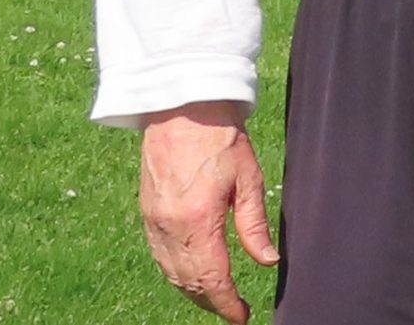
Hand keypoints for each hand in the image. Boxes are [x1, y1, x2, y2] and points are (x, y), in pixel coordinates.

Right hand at [138, 102, 277, 323]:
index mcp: (197, 220)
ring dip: (193, 290)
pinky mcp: (146, 213)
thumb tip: (267, 262)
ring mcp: (152, 221)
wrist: (184, 109)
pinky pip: (159, 256)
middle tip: (234, 310)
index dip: (227, 303)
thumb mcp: (249, 180)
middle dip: (211, 301)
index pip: (212, 278)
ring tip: (218, 297)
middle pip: (188, 282)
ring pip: (170, 273)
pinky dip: (177, 272)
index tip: (242, 317)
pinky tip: (193, 274)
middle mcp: (168, 227)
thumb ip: (254, 225)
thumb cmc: (222, 139)